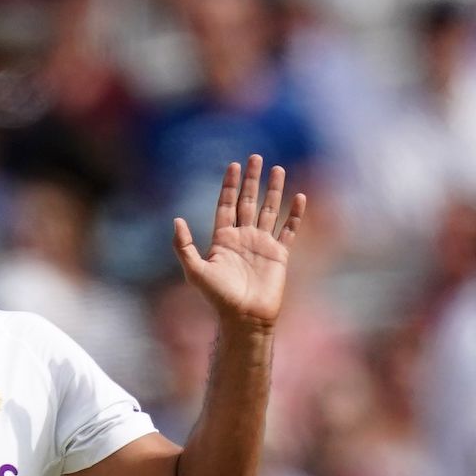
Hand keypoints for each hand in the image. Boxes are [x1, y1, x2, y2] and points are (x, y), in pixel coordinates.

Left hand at [173, 156, 305, 329]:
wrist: (245, 317)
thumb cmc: (219, 298)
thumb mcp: (196, 272)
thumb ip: (184, 247)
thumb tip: (176, 220)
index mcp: (223, 240)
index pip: (226, 205)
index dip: (230, 186)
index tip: (233, 165)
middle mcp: (243, 238)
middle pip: (248, 202)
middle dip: (252, 180)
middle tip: (256, 157)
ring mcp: (261, 245)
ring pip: (269, 210)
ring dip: (273, 190)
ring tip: (278, 169)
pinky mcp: (278, 255)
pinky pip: (288, 230)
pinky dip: (294, 215)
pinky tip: (299, 197)